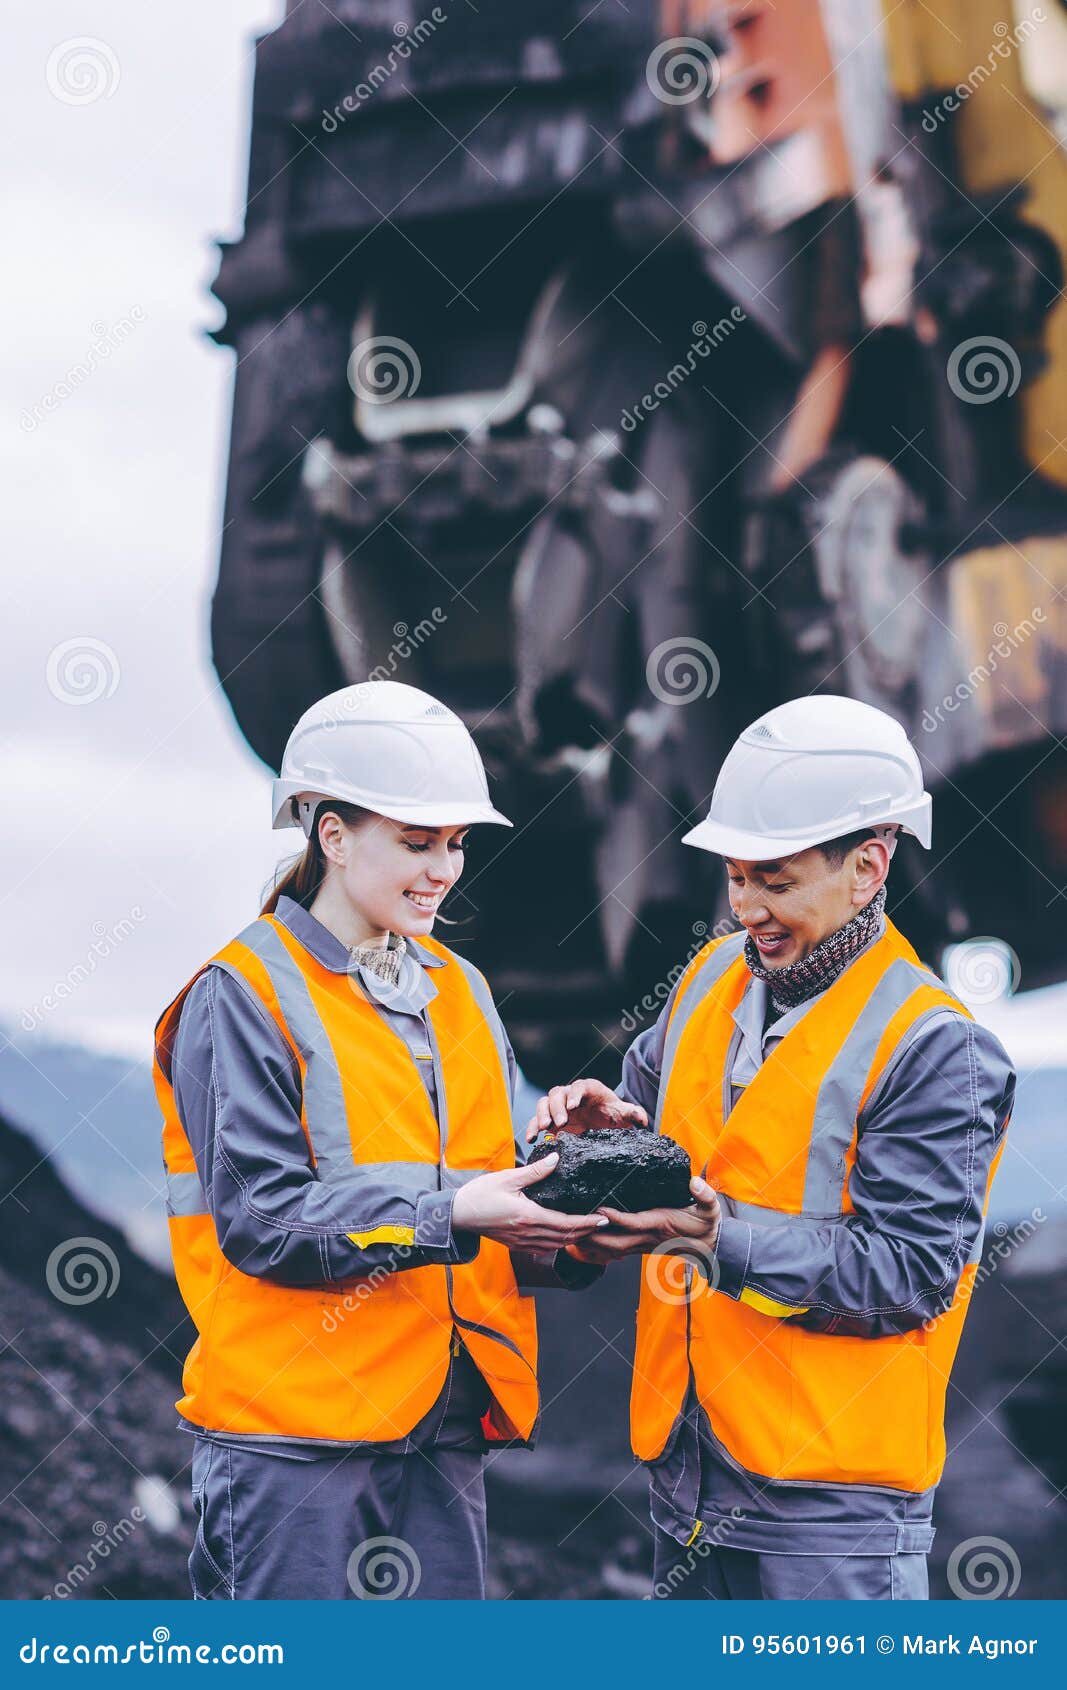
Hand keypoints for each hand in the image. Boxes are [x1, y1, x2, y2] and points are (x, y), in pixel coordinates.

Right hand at [450, 1154, 608, 1250]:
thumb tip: (556, 1159)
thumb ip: (535, 1171)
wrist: (458, 1215)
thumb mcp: (509, 1177)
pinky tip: (564, 1235)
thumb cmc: (480, 1194)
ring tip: (589, 1228)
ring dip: (575, 1238)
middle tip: (604, 1223)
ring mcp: (522, 1242)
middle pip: (565, 1237)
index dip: (588, 1222)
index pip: (566, 1223)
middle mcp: (528, 1234)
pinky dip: (559, 1242)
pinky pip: (544, 1247)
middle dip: (587, 1231)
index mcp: (529, 1216)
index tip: (604, 1218)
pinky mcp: (517, 1244)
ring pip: (556, 1244)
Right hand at [524, 1077, 647, 1143]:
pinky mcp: (550, 1119)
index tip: (573, 1105)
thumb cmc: (612, 1115)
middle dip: (557, 1107)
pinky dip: (532, 1127)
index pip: (580, 1086)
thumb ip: (633, 1114)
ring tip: (543, 1129)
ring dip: (542, 1114)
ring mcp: (558, 1106)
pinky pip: (536, 1119)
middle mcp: (571, 1094)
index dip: (575, 1093)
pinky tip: (531, 1139)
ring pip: (544, 1103)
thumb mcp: (623, 1115)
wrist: (603, 1123)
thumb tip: (643, 1120)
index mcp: (589, 1089)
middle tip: (560, 1123)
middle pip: (558, 1093)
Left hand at [565, 1176, 720, 1265]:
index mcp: (660, 1224)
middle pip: (614, 1243)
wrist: (708, 1246)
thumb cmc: (705, 1224)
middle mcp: (647, 1237)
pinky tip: (582, 1240)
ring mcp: (641, 1244)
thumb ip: (705, 1195)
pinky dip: (597, 1247)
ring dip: (591, 1242)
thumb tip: (695, 1181)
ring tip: (570, 1232)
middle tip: (573, 1224)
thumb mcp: (710, 1208)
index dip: (616, 1219)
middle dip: (593, 1235)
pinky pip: (614, 1250)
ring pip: (611, 1249)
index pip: (634, 1223)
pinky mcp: (639, 1245)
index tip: (600, 1210)